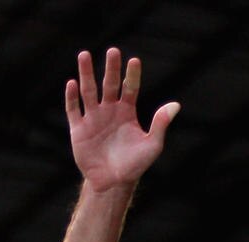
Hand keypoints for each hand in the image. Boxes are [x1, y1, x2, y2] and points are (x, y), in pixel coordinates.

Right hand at [66, 48, 179, 191]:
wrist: (113, 183)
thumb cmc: (134, 165)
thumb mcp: (152, 146)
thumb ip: (161, 124)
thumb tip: (176, 104)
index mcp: (126, 112)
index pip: (130, 88)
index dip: (132, 75)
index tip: (134, 61)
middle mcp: (109, 110)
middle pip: (109, 84)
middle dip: (110, 68)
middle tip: (113, 51)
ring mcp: (93, 118)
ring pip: (88, 91)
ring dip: (86, 74)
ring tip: (84, 55)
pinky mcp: (78, 129)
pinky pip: (73, 110)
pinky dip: (72, 97)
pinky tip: (72, 84)